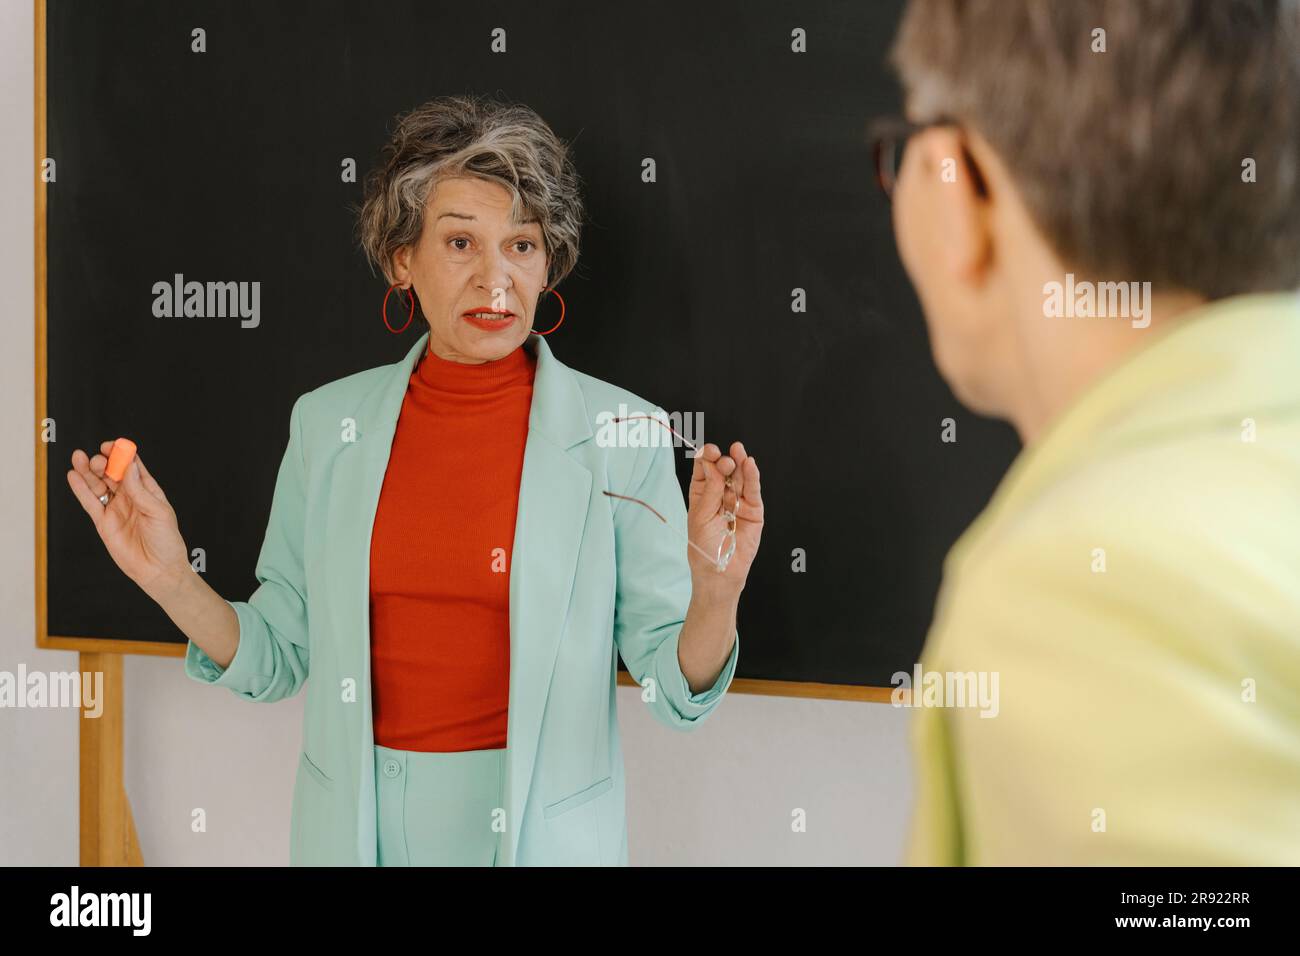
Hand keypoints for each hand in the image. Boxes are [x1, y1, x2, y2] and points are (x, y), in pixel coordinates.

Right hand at [66, 440, 190, 598]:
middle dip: (103, 463)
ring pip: (98, 485)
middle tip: (98, 460)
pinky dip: (81, 489)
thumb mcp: (158, 512)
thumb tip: (129, 465)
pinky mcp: (103, 522)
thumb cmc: (166, 541)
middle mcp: (130, 497)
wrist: (158, 570)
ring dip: (88, 471)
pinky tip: (73, 476)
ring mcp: (116, 508)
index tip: (113, 445)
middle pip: (112, 473)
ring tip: (78, 459)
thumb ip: (140, 491)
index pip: (132, 467)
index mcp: (148, 491)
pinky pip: (90, 502)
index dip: (122, 454)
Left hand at [686, 441, 763, 595]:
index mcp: (702, 494)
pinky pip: (753, 491)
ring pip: (740, 478)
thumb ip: (709, 491)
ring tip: (738, 451)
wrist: (719, 572)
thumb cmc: (703, 548)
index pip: (705, 469)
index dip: (707, 458)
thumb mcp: (700, 517)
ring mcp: (739, 502)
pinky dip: (753, 477)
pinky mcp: (754, 511)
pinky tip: (750, 464)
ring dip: (740, 463)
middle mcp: (721, 495)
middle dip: (724, 462)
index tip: (709, 452)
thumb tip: (714, 465)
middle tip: (724, 461)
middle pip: (724, 471)